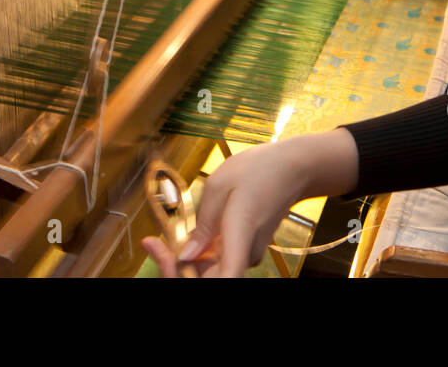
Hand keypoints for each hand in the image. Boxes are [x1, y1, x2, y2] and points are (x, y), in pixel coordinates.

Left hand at [139, 130, 359, 277]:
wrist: (292, 168)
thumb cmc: (257, 170)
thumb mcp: (219, 186)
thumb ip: (202, 225)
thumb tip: (186, 256)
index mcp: (240, 236)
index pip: (225, 279)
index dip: (193, 279)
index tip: (172, 260)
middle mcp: (246, 253)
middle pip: (211, 278)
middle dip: (182, 267)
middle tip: (155, 245)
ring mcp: (248, 253)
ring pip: (213, 270)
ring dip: (189, 260)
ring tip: (166, 239)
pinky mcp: (247, 249)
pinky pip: (221, 260)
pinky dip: (202, 253)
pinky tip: (191, 234)